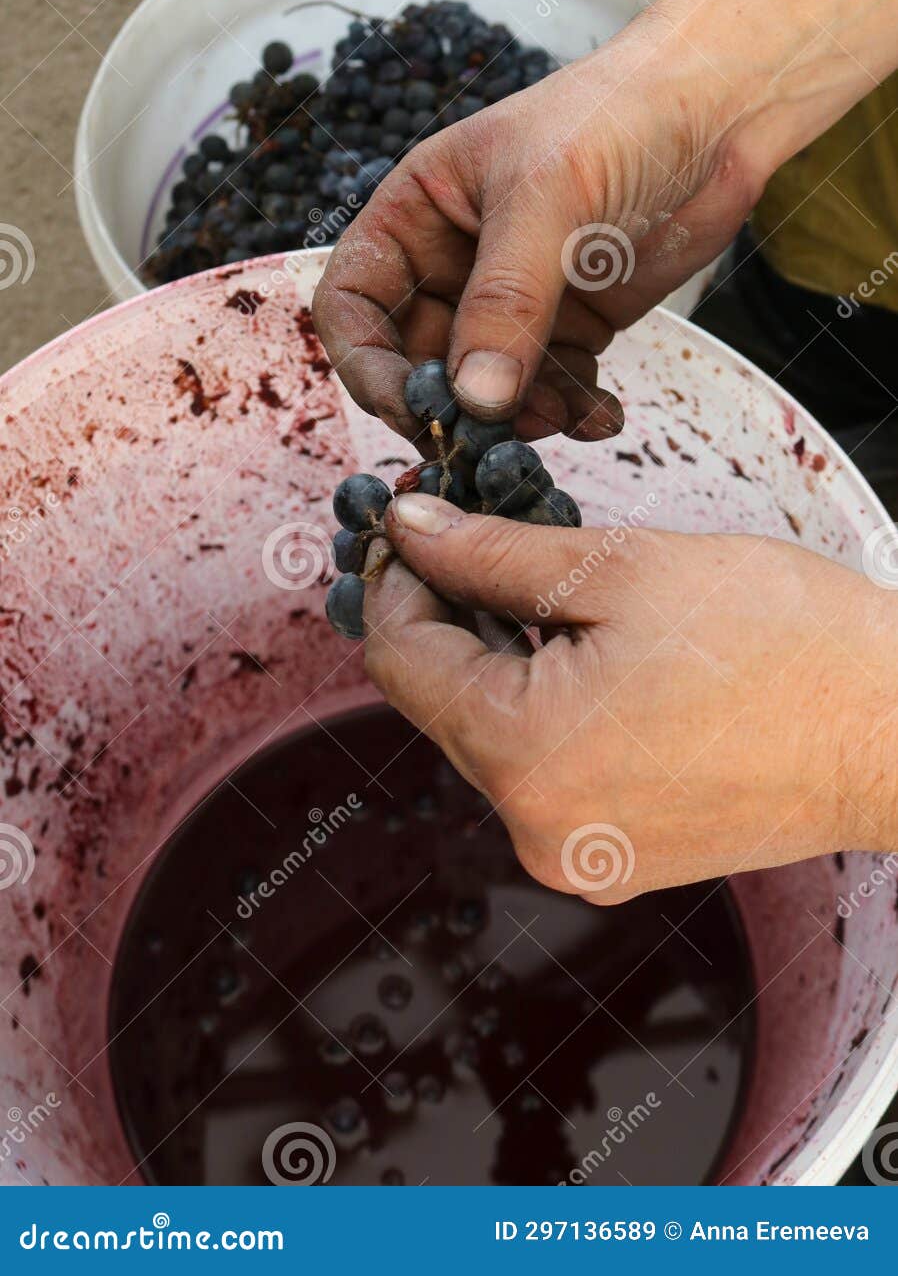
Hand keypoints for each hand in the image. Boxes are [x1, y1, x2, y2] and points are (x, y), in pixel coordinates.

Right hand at [314, 0, 897, 444]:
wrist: (717, 109)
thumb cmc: (615, 118)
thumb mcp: (547, 197)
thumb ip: (506, 300)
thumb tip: (473, 399)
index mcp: (416, 215)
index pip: (353, 302)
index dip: (366, 362)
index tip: (411, 407)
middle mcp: (452, 263)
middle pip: (414, 362)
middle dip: (449, 406)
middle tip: (491, 436)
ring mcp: (512, 302)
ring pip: (485, 390)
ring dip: (517, 419)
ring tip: (562, 417)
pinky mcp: (571, 326)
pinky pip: (551, 391)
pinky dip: (570, 413)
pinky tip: (602, 414)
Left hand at [361, 493, 897, 899]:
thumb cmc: (786, 644)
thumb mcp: (620, 568)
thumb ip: (494, 554)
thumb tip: (410, 531)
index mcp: (526, 755)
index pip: (400, 659)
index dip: (396, 579)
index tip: (416, 525)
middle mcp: (537, 828)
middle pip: (440, 703)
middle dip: (449, 616)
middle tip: (483, 538)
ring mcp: (578, 856)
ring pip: (491, 738)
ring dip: (499, 662)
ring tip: (553, 591)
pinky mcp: (618, 861)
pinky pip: (544, 773)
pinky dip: (545, 710)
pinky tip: (591, 654)